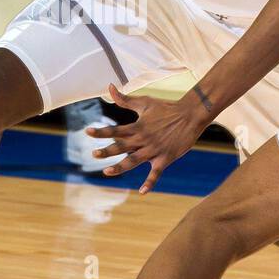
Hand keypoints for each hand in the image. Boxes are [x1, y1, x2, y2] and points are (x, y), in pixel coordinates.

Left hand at [86, 85, 211, 192]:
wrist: (190, 115)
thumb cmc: (166, 107)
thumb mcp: (144, 102)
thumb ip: (125, 99)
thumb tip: (109, 86)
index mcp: (137, 127)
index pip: (115, 130)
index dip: (101, 131)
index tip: (88, 131)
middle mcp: (143, 139)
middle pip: (122, 147)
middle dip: (107, 151)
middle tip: (94, 154)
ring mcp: (154, 150)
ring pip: (134, 161)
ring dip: (120, 167)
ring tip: (107, 172)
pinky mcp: (165, 158)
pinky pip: (156, 173)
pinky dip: (149, 183)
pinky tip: (142, 192)